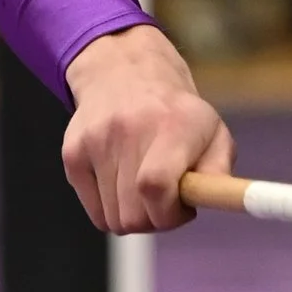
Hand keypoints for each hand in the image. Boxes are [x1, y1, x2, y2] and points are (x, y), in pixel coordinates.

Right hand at [62, 19, 231, 233]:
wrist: (124, 71)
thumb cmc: (177, 114)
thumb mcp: (212, 131)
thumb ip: (219, 170)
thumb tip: (214, 199)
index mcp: (171, 124)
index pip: (156, 186)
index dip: (169, 214)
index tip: (182, 209)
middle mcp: (129, 129)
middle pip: (132, 215)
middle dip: (154, 220)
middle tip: (165, 201)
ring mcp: (95, 141)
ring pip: (112, 219)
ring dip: (134, 215)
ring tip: (145, 187)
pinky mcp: (72, 153)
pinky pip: (94, 213)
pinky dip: (111, 209)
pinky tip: (123, 181)